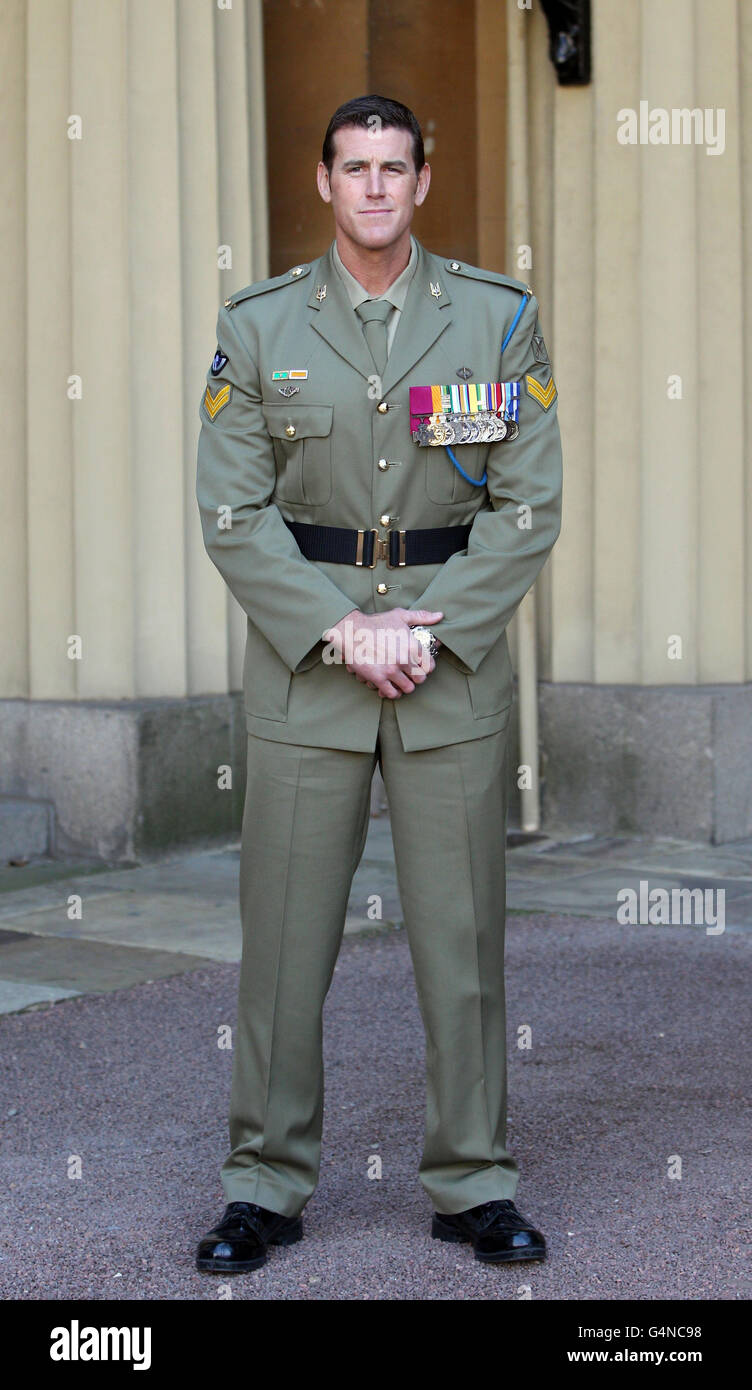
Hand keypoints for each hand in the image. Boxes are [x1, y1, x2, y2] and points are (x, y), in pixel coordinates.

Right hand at [323, 607, 443, 698]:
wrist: (352, 630)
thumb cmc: (376, 622)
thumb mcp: (400, 615)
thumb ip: (421, 616)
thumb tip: (440, 616)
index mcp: (412, 645)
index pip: (429, 665)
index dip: (426, 667)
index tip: (421, 667)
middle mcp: (404, 659)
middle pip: (420, 679)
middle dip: (416, 678)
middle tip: (410, 675)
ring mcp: (391, 670)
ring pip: (408, 688)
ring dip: (405, 686)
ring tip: (401, 682)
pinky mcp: (378, 678)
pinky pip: (391, 693)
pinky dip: (392, 693)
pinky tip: (390, 687)